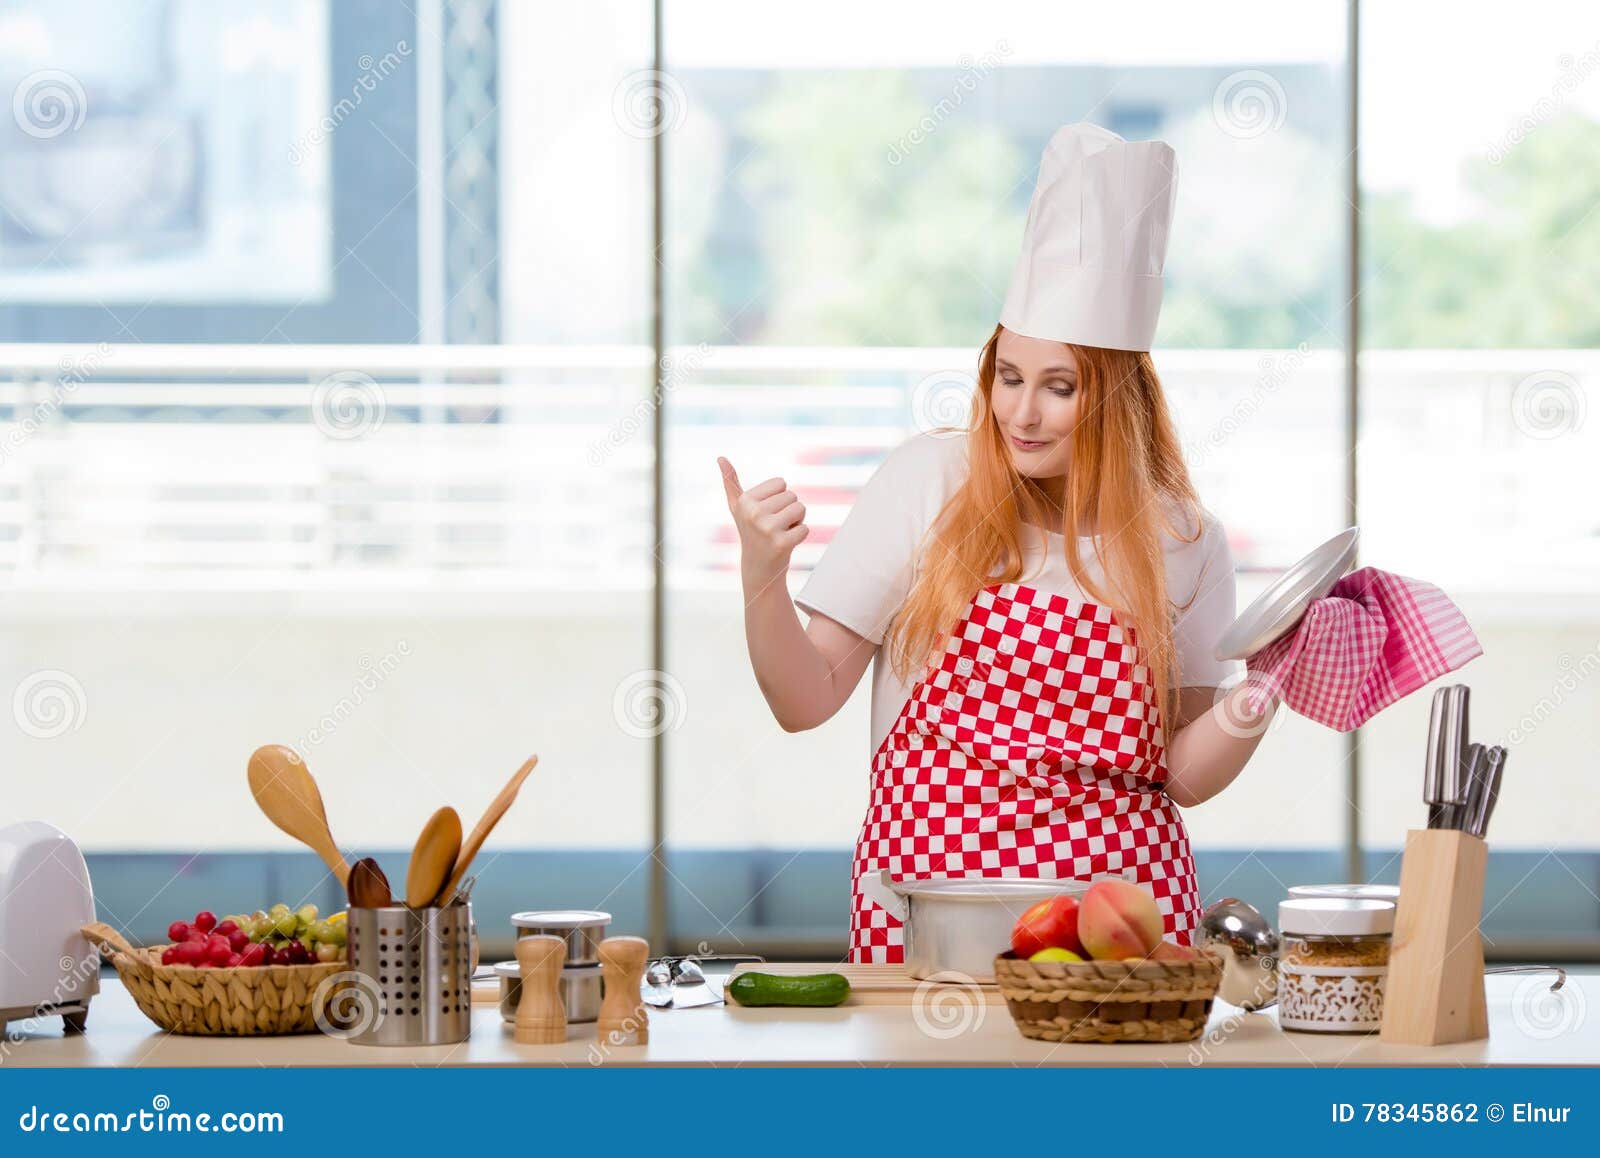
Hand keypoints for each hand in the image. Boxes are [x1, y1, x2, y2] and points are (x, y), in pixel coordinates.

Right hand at [718, 457, 808, 587]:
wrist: (758, 567)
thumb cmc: (750, 531)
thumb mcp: (738, 507)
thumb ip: (730, 481)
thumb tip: (720, 457)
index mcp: (745, 500)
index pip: (781, 483)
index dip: (779, 497)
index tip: (766, 512)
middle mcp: (753, 513)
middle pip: (792, 495)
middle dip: (788, 510)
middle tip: (774, 526)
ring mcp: (767, 529)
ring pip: (801, 509)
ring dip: (796, 521)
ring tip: (781, 532)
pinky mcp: (781, 544)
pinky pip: (805, 528)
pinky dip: (800, 536)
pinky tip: (786, 544)